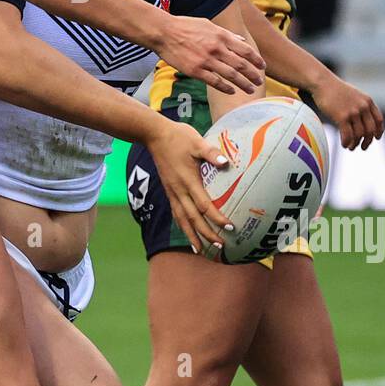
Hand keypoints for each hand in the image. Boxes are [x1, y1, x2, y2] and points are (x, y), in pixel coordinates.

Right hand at [144, 118, 233, 255]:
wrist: (154, 135)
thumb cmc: (178, 137)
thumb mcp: (197, 142)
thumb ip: (211, 153)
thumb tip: (226, 162)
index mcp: (188, 180)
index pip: (204, 205)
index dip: (217, 218)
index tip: (229, 227)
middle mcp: (178, 190)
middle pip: (193, 218)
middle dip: (206, 234)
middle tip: (220, 246)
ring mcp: (172, 192)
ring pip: (182, 219)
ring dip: (192, 235)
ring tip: (200, 250)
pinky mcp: (169, 190)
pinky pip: (176, 213)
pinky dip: (182, 226)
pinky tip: (187, 232)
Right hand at [153, 15, 264, 94]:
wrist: (164, 32)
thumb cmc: (185, 26)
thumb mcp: (208, 24)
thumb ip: (226, 33)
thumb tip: (241, 39)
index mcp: (221, 36)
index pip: (245, 50)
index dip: (256, 60)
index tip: (262, 66)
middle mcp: (217, 48)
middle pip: (242, 65)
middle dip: (253, 75)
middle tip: (260, 81)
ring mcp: (206, 60)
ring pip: (231, 75)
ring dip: (243, 84)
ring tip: (250, 89)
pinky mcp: (196, 71)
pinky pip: (215, 82)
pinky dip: (226, 88)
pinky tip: (231, 91)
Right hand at [310, 73, 383, 149]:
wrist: (322, 82)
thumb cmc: (335, 89)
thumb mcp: (354, 94)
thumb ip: (361, 105)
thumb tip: (363, 121)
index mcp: (368, 101)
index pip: (379, 120)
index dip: (378, 131)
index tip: (375, 138)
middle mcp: (363, 107)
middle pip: (370, 130)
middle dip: (367, 141)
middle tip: (363, 147)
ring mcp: (353, 112)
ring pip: (359, 134)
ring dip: (355, 144)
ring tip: (351, 147)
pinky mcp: (342, 116)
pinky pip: (347, 135)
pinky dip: (346, 143)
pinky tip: (344, 145)